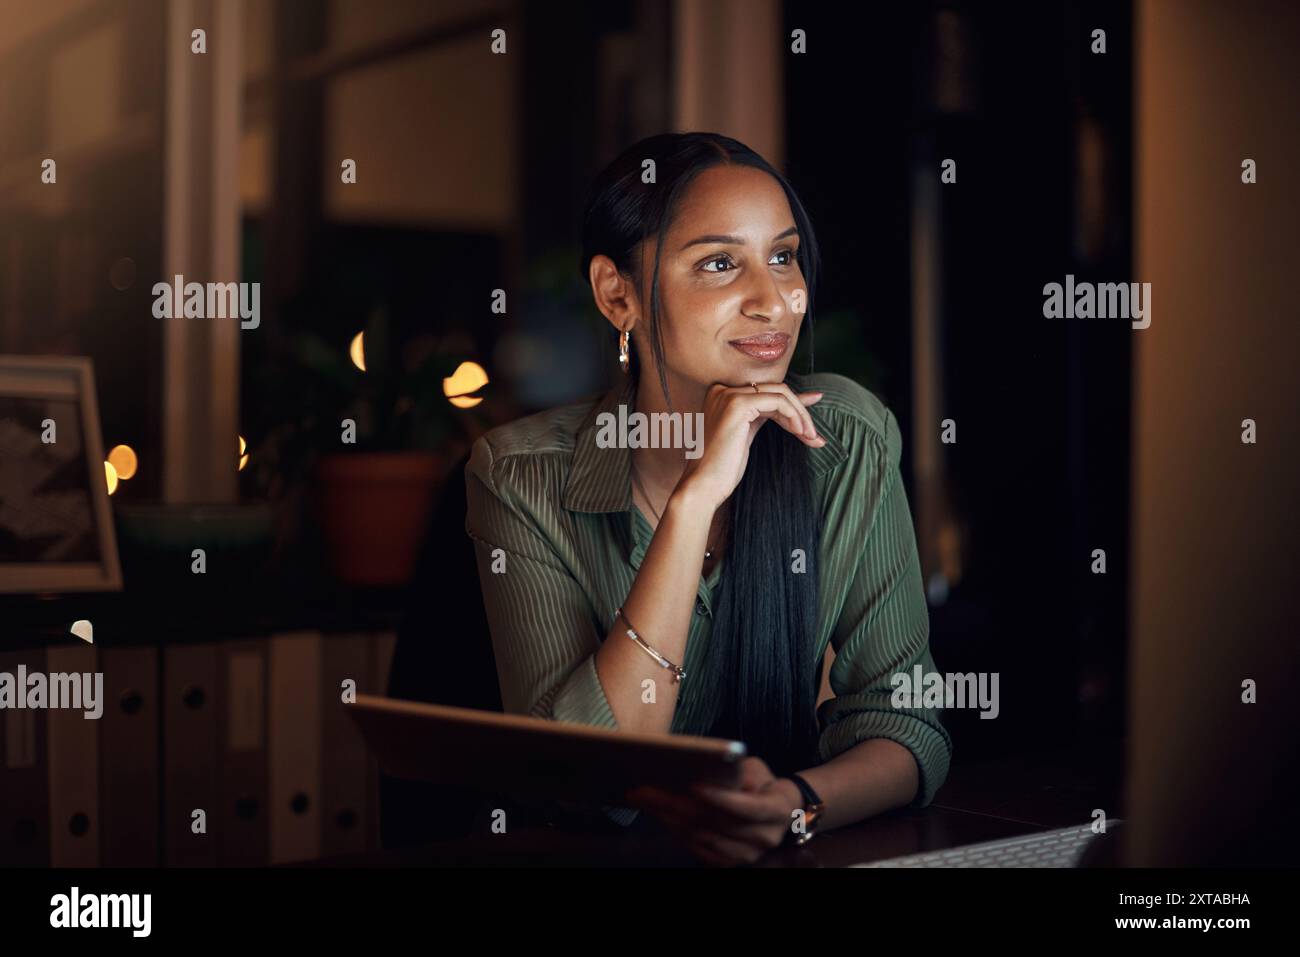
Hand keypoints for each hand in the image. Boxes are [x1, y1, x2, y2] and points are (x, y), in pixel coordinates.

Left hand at [624, 756, 804, 866]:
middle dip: (678, 805)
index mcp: (777, 810)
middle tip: (647, 790)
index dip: (720, 798)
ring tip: (645, 800)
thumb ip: (737, 772)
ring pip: (702, 837)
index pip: (746, 808)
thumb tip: (710, 768)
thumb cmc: (762, 785)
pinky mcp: (730, 863)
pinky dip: (676, 832)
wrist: (776, 814)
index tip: (694, 785)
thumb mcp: (757, 770)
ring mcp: (747, 854)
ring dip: (670, 819)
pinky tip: (660, 816)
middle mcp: (764, 837)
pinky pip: (698, 849)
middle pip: (716, 823)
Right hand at [676, 382, 824, 510]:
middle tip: (815, 436)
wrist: (703, 486)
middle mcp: (722, 390)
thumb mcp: (748, 435)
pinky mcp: (737, 405)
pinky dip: (794, 415)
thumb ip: (768, 416)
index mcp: (722, 395)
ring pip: (780, 393)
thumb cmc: (723, 468)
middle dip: (801, 411)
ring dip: (801, 415)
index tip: (815, 407)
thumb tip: (797, 406)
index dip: (794, 402)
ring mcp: (728, 395)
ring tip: (811, 438)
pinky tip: (800, 432)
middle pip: (776, 390)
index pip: (766, 391)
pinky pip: (777, 402)